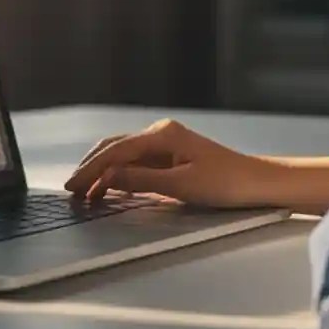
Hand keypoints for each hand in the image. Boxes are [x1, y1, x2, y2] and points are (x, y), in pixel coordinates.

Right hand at [63, 119, 269, 207]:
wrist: (257, 182)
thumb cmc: (224, 183)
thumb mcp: (180, 185)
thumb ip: (141, 180)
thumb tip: (107, 177)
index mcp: (162, 134)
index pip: (115, 151)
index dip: (90, 169)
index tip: (71, 186)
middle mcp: (161, 133)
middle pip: (115, 148)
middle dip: (91, 168)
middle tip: (71, 190)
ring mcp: (166, 144)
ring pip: (124, 156)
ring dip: (103, 173)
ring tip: (86, 194)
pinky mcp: (172, 156)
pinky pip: (137, 163)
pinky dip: (120, 175)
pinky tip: (110, 188)